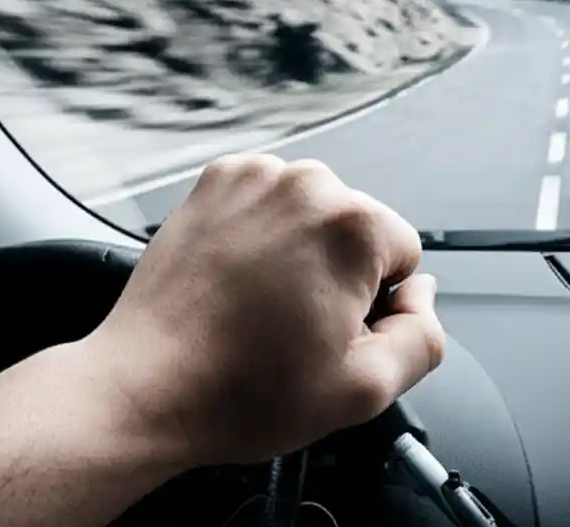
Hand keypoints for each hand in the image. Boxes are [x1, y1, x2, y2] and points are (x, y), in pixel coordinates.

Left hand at [82, 155, 445, 465]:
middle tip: (291, 329)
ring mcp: (252, 178)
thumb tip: (422, 296)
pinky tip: (237, 284)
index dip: (378, 307)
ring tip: (257, 310)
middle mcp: (304, 184)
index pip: (405, 257)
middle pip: (358, 231)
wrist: (145, 386)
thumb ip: (425, 338)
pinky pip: (267, 206)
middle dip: (338, 276)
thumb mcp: (366, 390)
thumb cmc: (239, 390)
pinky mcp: (213, 185)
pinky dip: (260, 237)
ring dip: (298, 255)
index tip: (332, 334)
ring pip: (312, 217)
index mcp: (352, 224)